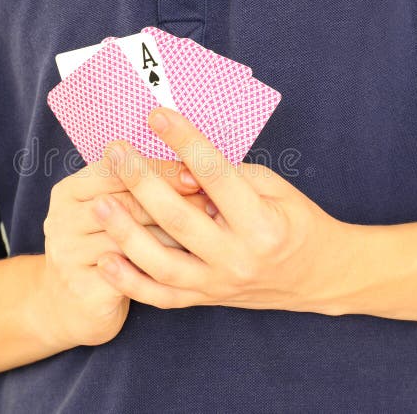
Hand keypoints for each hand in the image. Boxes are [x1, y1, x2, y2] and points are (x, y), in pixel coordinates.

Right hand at [41, 152, 209, 346]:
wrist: (68, 305)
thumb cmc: (101, 244)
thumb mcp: (110, 208)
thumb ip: (138, 186)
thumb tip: (193, 170)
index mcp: (69, 191)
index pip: (116, 169)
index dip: (157, 169)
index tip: (195, 173)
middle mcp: (62, 220)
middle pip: (125, 201)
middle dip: (172, 200)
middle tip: (211, 202)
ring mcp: (70, 256)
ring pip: (131, 239)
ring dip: (173, 234)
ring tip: (207, 230)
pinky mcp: (84, 289)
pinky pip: (132, 276)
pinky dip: (162, 266)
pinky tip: (189, 262)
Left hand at [91, 107, 351, 314]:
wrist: (317, 277)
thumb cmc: (295, 222)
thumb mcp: (276, 189)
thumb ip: (230, 176)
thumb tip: (181, 158)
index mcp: (263, 224)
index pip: (216, 176)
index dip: (185, 142)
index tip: (157, 116)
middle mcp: (239, 258)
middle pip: (179, 219)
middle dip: (142, 182)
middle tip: (116, 152)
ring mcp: (220, 284)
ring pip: (163, 264)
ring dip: (126, 234)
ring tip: (99, 204)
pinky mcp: (207, 299)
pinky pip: (162, 297)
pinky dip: (130, 282)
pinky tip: (105, 261)